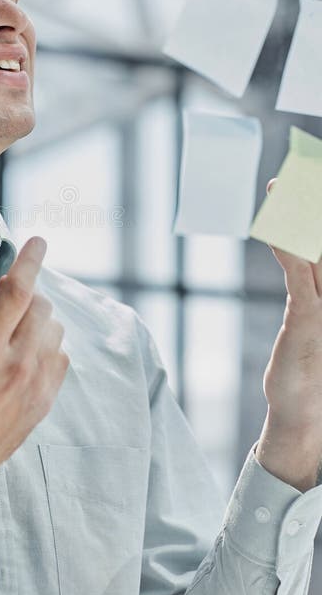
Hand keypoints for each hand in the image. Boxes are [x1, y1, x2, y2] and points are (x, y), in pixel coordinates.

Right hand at [0, 236, 68, 550]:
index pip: (17, 293)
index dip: (29, 261)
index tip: (39, 240)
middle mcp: (16, 367)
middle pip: (41, 307)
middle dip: (27, 293)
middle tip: (7, 296)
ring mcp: (35, 388)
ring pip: (55, 332)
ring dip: (39, 319)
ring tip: (14, 326)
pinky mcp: (43, 405)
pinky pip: (62, 360)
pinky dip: (50, 347)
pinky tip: (27, 352)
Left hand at [255, 178, 321, 491]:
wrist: (305, 423)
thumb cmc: (302, 381)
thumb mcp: (302, 330)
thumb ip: (304, 296)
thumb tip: (297, 264)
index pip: (319, 246)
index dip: (310, 215)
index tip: (298, 184)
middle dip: (311, 206)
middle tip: (301, 171)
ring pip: (316, 252)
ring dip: (298, 218)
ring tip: (285, 186)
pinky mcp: (311, 318)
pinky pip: (299, 277)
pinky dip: (287, 251)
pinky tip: (277, 229)